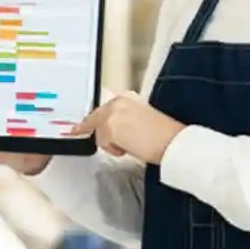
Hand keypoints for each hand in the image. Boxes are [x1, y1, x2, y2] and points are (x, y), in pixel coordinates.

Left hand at [66, 91, 185, 164]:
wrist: (171, 140)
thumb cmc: (163, 134)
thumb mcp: (141, 119)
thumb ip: (123, 121)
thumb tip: (111, 131)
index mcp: (126, 98)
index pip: (102, 110)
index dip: (91, 122)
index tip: (78, 127)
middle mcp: (117, 103)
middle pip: (96, 120)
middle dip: (97, 133)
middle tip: (90, 137)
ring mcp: (112, 115)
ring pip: (99, 134)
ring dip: (111, 144)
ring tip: (131, 145)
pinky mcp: (110, 129)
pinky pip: (103, 144)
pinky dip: (114, 150)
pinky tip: (129, 148)